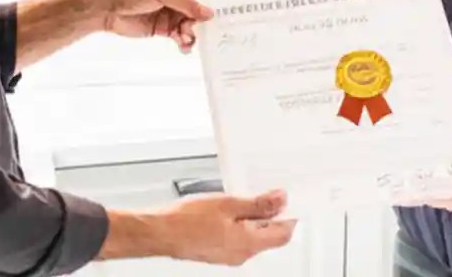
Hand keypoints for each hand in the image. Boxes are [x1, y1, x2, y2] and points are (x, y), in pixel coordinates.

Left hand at [93, 0, 213, 52]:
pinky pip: (179, 36)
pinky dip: (183, 41)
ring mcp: (169, 13)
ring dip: (191, 33)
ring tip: (187, 39)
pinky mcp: (163, 28)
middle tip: (198, 30)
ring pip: (189, 25)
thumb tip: (206, 11)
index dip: (208, 3)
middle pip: (196, 11)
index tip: (217, 14)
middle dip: (199, 22)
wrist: (107, 9)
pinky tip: (184, 45)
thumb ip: (185, 2)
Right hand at [160, 190, 296, 265]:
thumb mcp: (229, 204)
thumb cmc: (188, 220)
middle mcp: (242, 254)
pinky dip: (240, 225)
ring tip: (242, 200)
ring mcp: (230, 256)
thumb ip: (258, 204)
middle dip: (272, 216)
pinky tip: (229, 211)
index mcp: (249, 244)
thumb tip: (280, 201)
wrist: (161, 232)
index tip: (289, 201)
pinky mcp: (218, 252)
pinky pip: (239, 239)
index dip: (290, 215)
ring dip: (254, 219)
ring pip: (254, 237)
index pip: (283, 234)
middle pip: (270, 236)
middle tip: (266, 195)